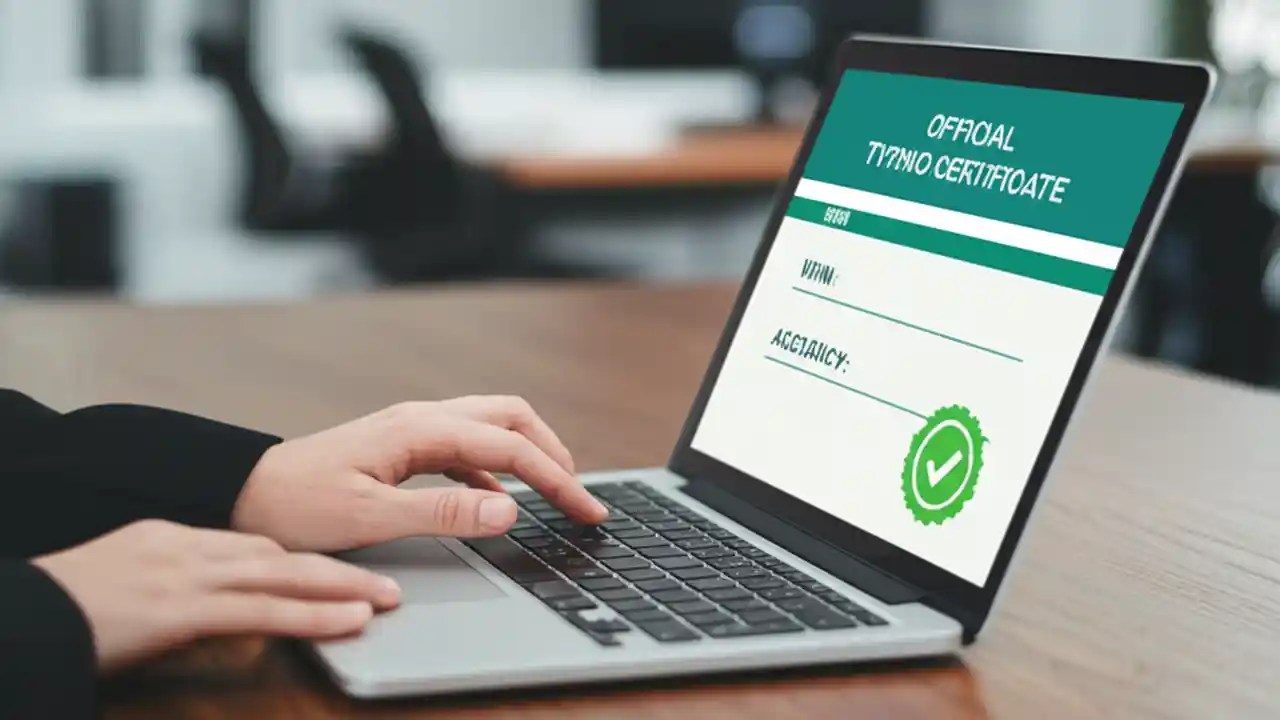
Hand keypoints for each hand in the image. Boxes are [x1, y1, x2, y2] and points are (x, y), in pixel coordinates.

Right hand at [33, 520, 399, 671]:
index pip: (251, 544)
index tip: (334, 567)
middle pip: (278, 552)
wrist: (21, 613)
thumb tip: (205, 613)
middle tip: (382, 580)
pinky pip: (262, 610)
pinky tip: (348, 621)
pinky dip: (313, 614)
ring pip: (282, 575)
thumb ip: (170, 591)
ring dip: (341, 587)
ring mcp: (185, 575)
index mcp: (171, 538)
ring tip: (386, 598)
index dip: (299, 557)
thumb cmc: (64, 607)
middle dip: (335, 567)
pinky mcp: (180, 608)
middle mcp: (186, 547)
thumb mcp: (124, 585)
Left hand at [231, 396, 607, 551]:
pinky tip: (499, 501)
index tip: (588, 510)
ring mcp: (413, 429)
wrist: (243, 495)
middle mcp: (422, 418)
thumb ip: (445, 512)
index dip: (557, 480)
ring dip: (528, 455)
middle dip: (553, 451)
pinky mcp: (403, 446)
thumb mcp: (371, 517)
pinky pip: (466, 448)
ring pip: (491, 426)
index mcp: (420, 429)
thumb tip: (510, 509)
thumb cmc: (296, 506)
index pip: (511, 447)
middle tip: (579, 494)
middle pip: (511, 416)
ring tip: (554, 493)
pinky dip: (496, 469)